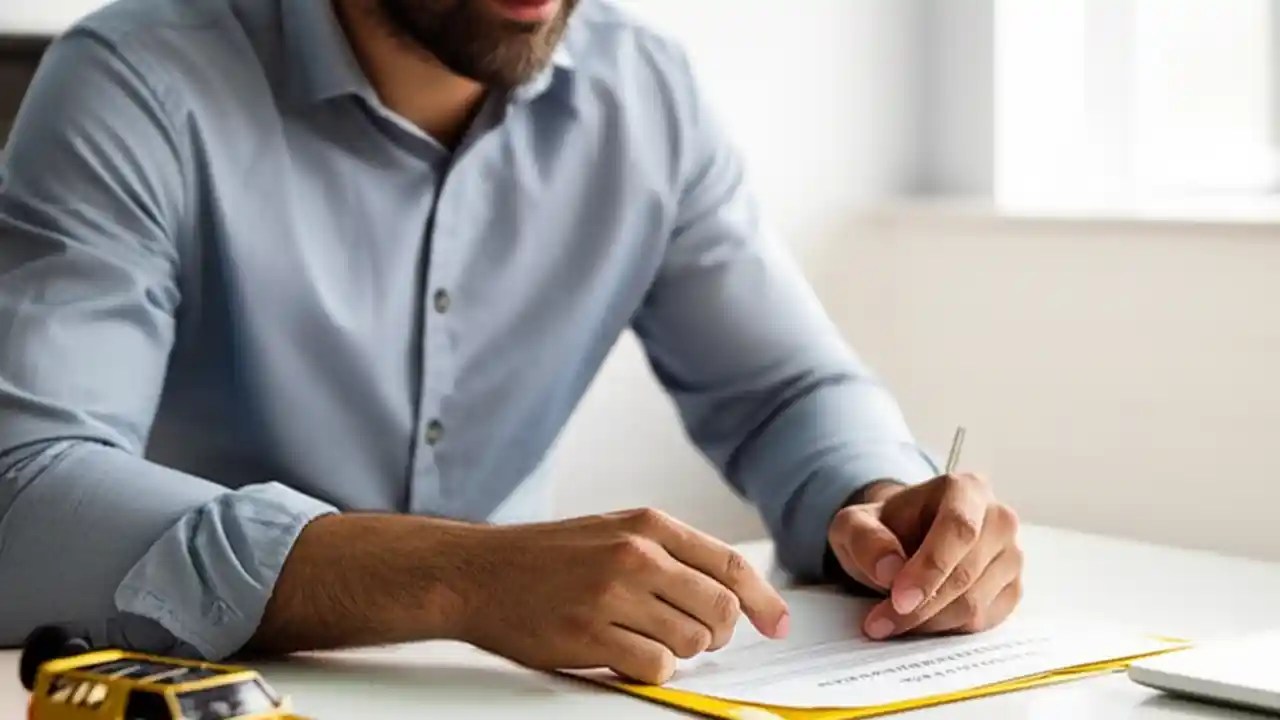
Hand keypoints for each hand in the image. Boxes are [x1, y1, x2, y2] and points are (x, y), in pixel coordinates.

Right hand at [453, 508, 789, 683]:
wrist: (479, 572)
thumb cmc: (546, 555)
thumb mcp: (613, 530)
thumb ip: (668, 553)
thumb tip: (728, 590)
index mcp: (648, 525)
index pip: (730, 565)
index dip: (763, 600)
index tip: (778, 624)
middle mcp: (637, 555)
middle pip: (720, 610)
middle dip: (718, 634)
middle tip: (696, 638)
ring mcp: (614, 596)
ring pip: (692, 643)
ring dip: (680, 653)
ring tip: (646, 640)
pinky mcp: (591, 635)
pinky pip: (655, 667)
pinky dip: (651, 670)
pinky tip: (626, 656)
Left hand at [827, 474, 1022, 639]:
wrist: (903, 541)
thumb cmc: (884, 528)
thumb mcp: (855, 524)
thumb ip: (865, 539)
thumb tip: (889, 570)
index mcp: (965, 489)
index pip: (958, 529)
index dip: (930, 567)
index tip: (899, 598)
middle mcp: (999, 519)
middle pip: (967, 573)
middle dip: (920, 606)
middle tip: (879, 622)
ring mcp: (1011, 556)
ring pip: (975, 604)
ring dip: (927, 622)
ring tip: (889, 621)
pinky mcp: (1012, 589)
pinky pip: (983, 622)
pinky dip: (945, 630)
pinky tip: (918, 622)